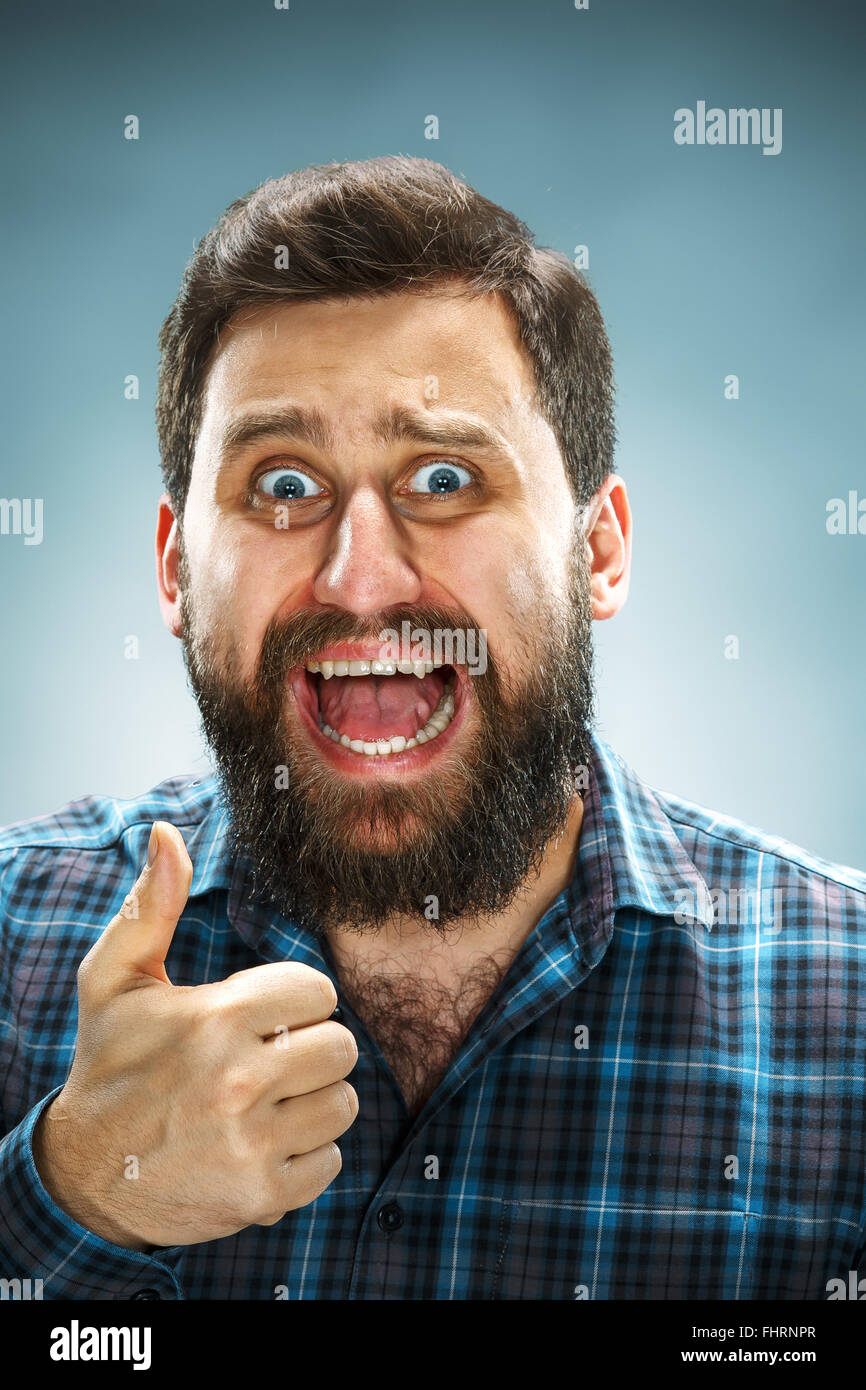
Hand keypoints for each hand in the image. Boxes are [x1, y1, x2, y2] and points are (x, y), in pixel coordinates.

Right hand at [33, 821, 357, 1249]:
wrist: (84, 1175)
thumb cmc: (109, 1064)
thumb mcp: (115, 979)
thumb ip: (151, 904)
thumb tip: (166, 832)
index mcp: (215, 1019)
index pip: (319, 991)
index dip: (297, 1000)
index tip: (267, 1015)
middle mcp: (237, 1081)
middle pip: (341, 1047)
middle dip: (311, 1048)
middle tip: (271, 1058)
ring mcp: (250, 1143)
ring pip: (344, 1103)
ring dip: (313, 1100)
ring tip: (268, 1100)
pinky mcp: (261, 1196)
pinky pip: (331, 1161)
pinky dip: (306, 1154)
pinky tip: (265, 1142)